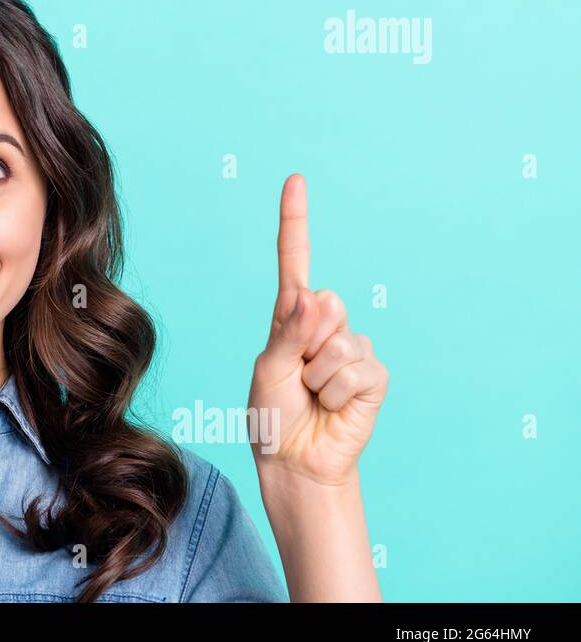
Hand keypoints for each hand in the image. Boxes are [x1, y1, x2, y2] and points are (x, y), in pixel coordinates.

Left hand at [247, 174, 388, 487]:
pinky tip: (333, 406)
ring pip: (338, 341)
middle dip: (304, 343)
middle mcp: (323, 325)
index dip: (296, 221)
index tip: (295, 180)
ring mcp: (352, 347)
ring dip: (317, 376)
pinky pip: (356, 368)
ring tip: (312, 395)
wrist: (295, 460)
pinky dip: (336, 392)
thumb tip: (314, 294)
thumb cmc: (273, 414)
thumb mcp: (268, 369)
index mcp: (289, 316)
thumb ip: (289, 332)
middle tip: (297, 376)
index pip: (295, 261)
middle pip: (323, 302)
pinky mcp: (373, 374)